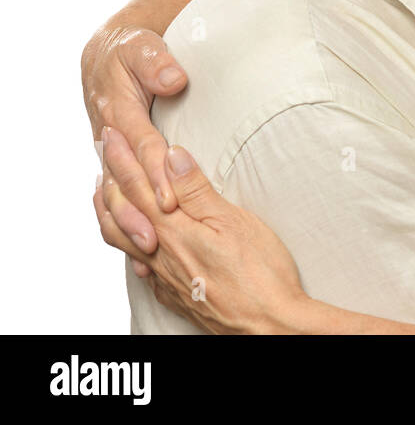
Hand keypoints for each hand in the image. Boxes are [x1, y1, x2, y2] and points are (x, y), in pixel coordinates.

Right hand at [81, 25, 187, 272]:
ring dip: (128, 227)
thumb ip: (156, 63)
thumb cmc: (132, 51)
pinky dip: (122, 226)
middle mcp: (111, 139)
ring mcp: (110, 155)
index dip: (156, 173)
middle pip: (125, 181)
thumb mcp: (142, 48)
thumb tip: (173, 79)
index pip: (142, 147)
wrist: (106, 58)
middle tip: (158, 239)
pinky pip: (115, 200)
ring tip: (146, 252)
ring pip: (115, 198)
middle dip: (140, 212)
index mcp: (120, 112)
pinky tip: (137, 252)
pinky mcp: (115, 165)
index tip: (172, 198)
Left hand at [93, 126, 308, 334]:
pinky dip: (127, 245)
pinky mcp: (175, 294)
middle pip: (121, 213)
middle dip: (109, 178)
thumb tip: (170, 156)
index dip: (121, 158)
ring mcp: (164, 278)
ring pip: (123, 240)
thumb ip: (197, 190)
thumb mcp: (234, 221)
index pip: (138, 187)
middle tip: (100, 151)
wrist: (269, 325)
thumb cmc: (260, 275)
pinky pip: (138, 267)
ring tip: (105, 191)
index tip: (108, 135)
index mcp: (173, 233)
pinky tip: (134, 244)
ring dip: (110, 211)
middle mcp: (160, 256)